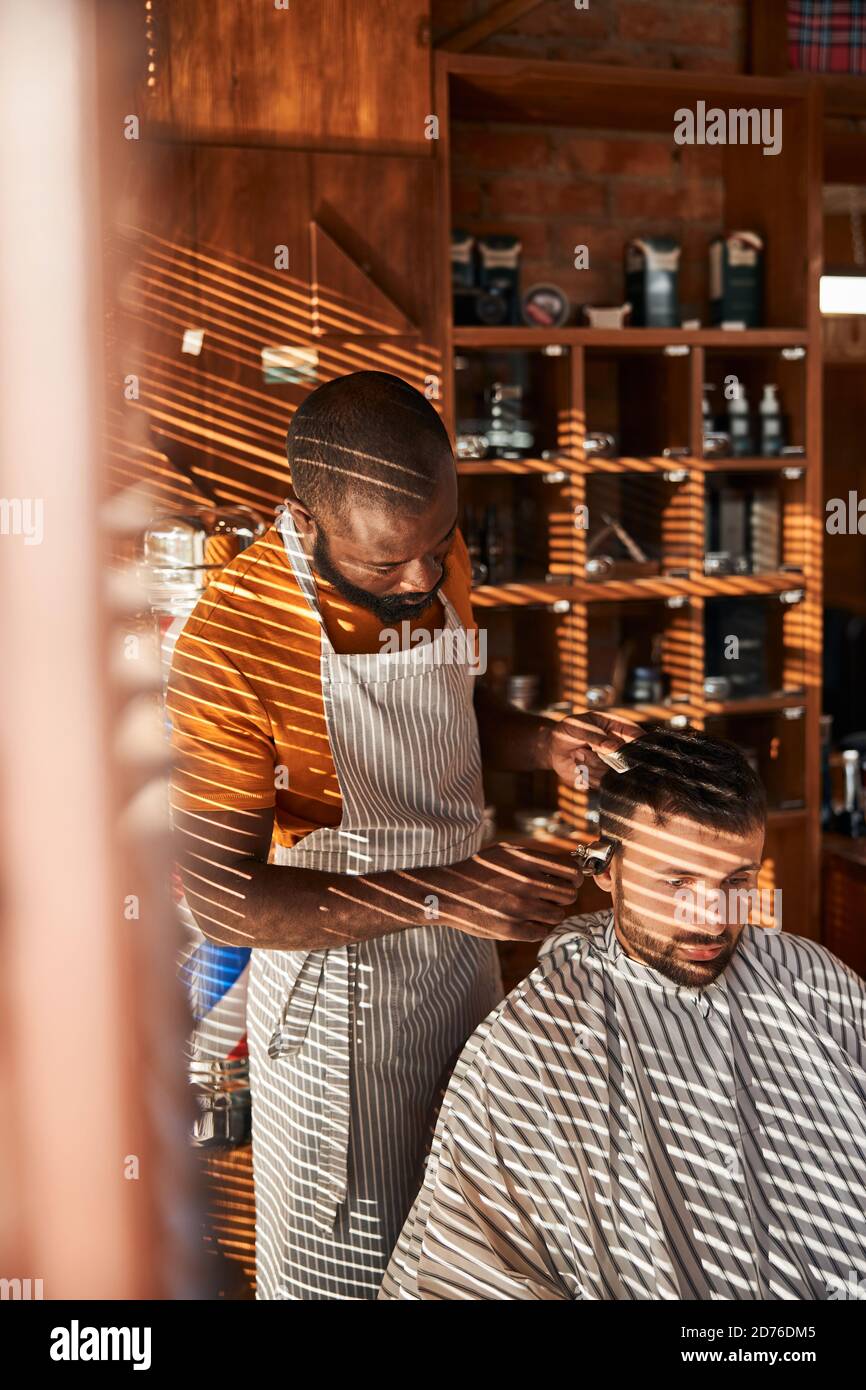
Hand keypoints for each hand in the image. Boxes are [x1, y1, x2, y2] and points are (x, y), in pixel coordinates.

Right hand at [402, 843, 583, 942]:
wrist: (448, 892)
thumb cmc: (480, 870)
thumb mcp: (506, 852)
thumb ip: (537, 858)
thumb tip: (571, 869)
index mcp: (526, 860)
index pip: (572, 872)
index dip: (575, 879)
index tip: (570, 882)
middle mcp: (526, 882)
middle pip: (570, 895)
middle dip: (563, 896)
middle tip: (550, 897)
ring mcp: (519, 907)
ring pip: (558, 915)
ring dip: (550, 913)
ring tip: (535, 909)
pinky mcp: (511, 929)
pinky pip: (542, 931)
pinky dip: (537, 928)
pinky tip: (524, 921)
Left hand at [547, 710, 641, 787]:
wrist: (553, 748)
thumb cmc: (568, 730)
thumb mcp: (578, 727)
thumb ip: (596, 736)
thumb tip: (614, 748)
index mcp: (621, 728)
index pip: (639, 738)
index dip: (635, 747)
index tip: (615, 750)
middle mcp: (621, 748)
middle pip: (628, 761)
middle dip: (603, 758)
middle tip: (581, 750)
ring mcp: (614, 764)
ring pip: (612, 774)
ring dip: (590, 765)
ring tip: (577, 754)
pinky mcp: (604, 778)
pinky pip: (601, 783)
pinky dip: (586, 776)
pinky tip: (578, 766)